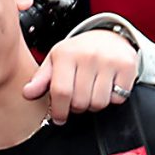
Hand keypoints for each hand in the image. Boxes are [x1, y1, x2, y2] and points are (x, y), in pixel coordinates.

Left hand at [23, 26, 139, 123]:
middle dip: (77, 108)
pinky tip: (107, 87)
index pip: (61, 91)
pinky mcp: (127, 66)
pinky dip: (112, 98)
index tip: (59, 118)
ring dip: (94, 105)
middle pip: (81, 102)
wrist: (109, 36)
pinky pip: (118, 98)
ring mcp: (109, 60)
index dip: (59, 110)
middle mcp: (88, 55)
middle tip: (77, 99)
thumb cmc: (79, 52)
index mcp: (66, 54)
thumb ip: (41, 79)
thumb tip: (27, 94)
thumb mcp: (56, 60)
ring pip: (99, 103)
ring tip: (91, 92)